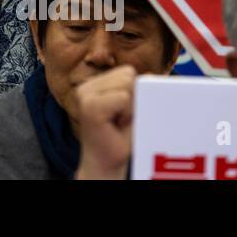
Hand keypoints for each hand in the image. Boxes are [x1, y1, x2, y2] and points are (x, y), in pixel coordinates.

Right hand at [73, 65, 136, 179]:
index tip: (123, 113)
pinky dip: (127, 113)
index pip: (127, 72)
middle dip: (132, 97)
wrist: (105, 164)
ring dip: (130, 106)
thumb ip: (139, 89)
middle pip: (127, 74)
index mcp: (93, 84)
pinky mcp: (90, 106)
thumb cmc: (120, 137)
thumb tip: (150, 76)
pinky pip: (123, 98)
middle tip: (121, 119)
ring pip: (127, 84)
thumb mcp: (132, 107)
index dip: (134, 93)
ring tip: (119, 122)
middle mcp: (86, 87)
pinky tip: (116, 126)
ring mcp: (85, 95)